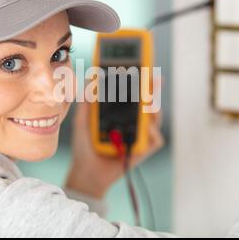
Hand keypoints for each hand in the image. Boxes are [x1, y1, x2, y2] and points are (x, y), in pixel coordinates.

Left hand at [65, 80, 164, 198]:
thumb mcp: (83, 120)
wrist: (86, 171)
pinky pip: (155, 139)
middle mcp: (132, 123)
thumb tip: (90, 79)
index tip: (144, 67)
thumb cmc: (84, 146)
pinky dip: (152, 132)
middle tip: (153, 79)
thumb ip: (87, 102)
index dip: (141, 81)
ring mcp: (139, 136)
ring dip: (155, 109)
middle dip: (153, 90)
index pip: (134, 94)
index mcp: (120, 113)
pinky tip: (146, 128)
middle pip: (148, 103)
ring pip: (155, 119)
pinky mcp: (143, 150)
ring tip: (150, 101)